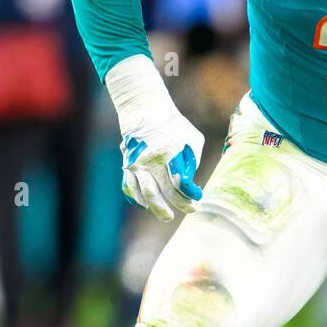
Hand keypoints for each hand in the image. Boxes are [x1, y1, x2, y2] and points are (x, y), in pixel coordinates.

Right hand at [106, 53, 204, 221]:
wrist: (145, 110)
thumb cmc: (174, 126)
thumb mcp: (192, 138)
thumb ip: (193, 161)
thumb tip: (189, 183)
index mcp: (169, 152)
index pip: (180, 183)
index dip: (190, 194)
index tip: (198, 198)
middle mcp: (151, 160)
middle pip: (163, 192)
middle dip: (178, 205)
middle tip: (189, 211)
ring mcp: (137, 164)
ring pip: (145, 193)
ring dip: (156, 207)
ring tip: (167, 216)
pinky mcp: (128, 165)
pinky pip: (129, 186)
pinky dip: (136, 198)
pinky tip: (146, 205)